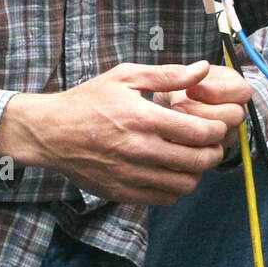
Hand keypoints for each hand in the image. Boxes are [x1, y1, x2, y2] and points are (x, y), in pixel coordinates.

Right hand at [0, 61, 229, 204]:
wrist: (50, 132)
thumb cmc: (88, 101)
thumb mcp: (125, 77)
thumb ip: (167, 74)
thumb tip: (202, 68)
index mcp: (143, 119)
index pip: (199, 132)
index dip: (217, 130)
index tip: (216, 126)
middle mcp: (139, 150)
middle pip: (198, 162)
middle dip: (214, 152)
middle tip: (212, 144)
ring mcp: (131, 175)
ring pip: (185, 185)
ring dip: (197, 173)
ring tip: (192, 158)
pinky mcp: (123, 192)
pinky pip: (165, 198)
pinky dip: (176, 188)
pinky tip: (171, 172)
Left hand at [159, 62, 253, 148]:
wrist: (161, 112)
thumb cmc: (173, 90)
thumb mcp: (179, 77)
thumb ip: (189, 75)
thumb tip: (200, 69)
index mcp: (233, 87)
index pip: (242, 92)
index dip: (219, 92)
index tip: (191, 90)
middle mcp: (235, 110)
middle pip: (236, 115)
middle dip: (205, 112)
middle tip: (178, 107)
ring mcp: (228, 131)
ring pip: (224, 134)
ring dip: (197, 128)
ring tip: (174, 120)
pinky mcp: (215, 149)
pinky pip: (210, 152)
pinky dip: (190, 145)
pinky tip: (172, 137)